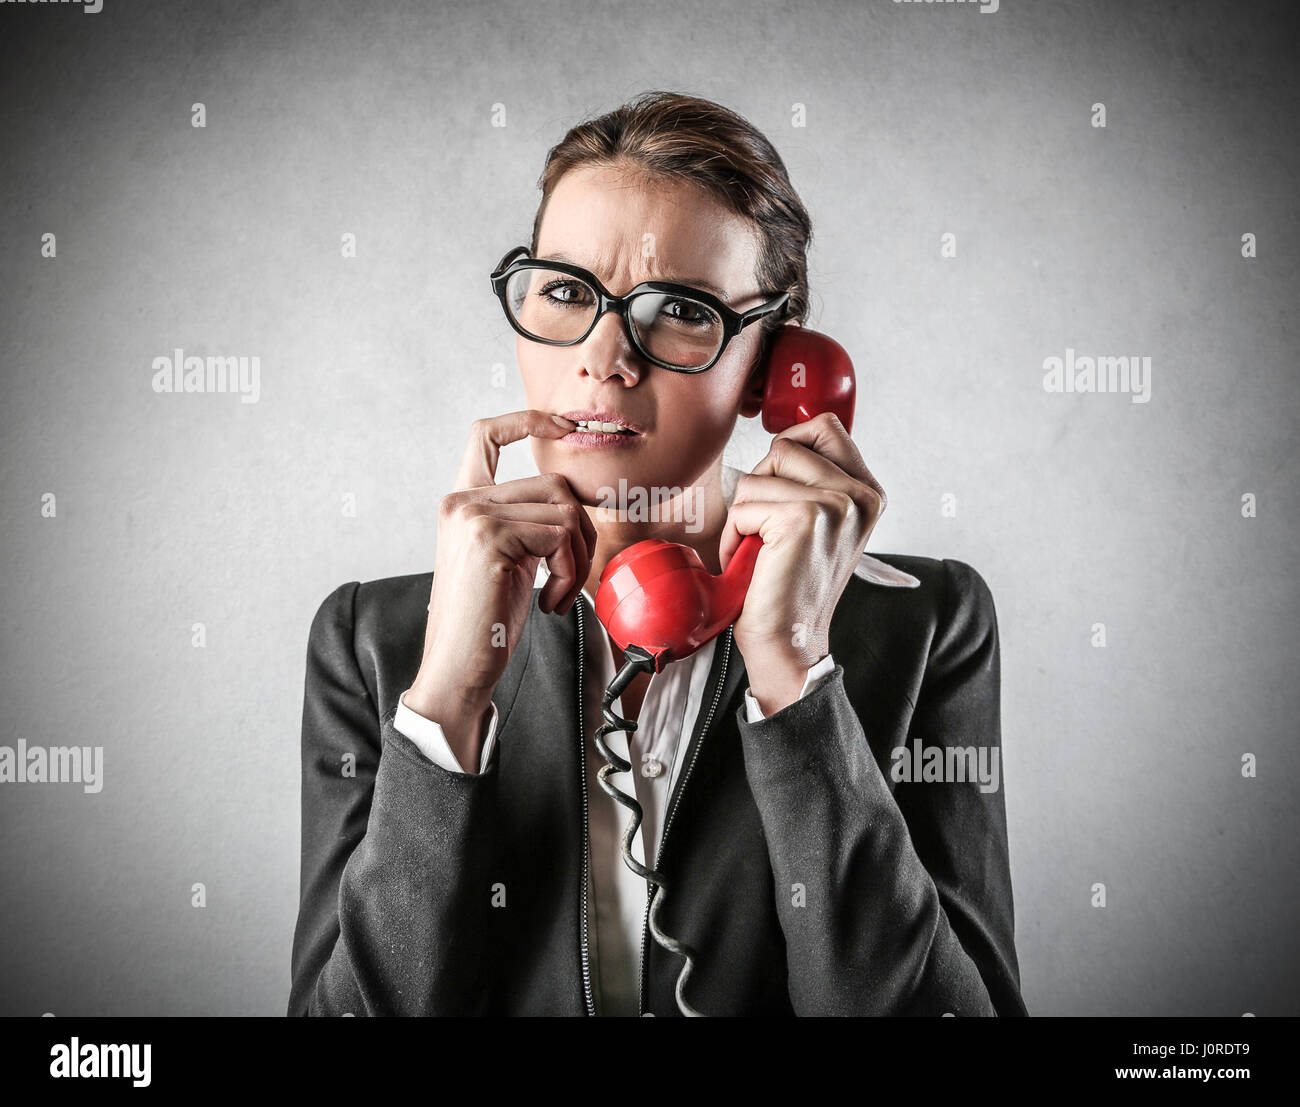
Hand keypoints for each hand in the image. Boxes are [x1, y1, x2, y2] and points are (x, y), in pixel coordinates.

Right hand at [406, 410, 593, 764]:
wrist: (458, 668)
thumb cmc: (487, 622)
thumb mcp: (507, 559)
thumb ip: (525, 522)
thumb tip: (574, 503)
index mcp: (462, 503)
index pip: (486, 434)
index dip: (527, 419)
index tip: (564, 424)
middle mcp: (462, 501)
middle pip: (554, 484)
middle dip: (580, 532)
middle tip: (569, 578)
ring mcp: (473, 515)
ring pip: (564, 509)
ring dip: (577, 557)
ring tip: (559, 593)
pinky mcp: (490, 536)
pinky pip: (561, 538)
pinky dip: (570, 574)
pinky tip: (551, 603)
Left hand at [717, 412, 886, 712]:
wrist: (790, 641)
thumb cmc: (792, 584)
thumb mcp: (820, 522)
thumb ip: (815, 478)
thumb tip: (785, 436)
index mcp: (869, 492)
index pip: (824, 426)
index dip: (789, 449)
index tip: (780, 491)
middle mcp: (860, 495)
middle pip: (784, 446)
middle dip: (761, 486)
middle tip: (769, 531)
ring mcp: (836, 504)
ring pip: (758, 475)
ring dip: (745, 515)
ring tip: (761, 550)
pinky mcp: (803, 518)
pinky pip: (744, 504)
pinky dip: (736, 535)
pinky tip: (753, 562)